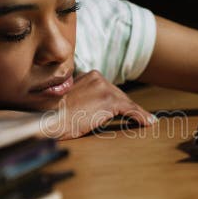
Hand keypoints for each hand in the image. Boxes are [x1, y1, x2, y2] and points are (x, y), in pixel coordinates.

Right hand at [41, 70, 155, 138]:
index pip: (108, 89)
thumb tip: (90, 107)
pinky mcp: (109, 102)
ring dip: (136, 112)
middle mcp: (98, 78)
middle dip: (127, 107)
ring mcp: (104, 89)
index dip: (118, 101)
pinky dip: (140, 116)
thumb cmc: (53, 114)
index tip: (126, 108)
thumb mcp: (69, 100)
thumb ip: (82, 98)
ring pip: (125, 102)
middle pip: (119, 95)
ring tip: (146, 120)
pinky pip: (130, 109)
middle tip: (141, 117)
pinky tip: (148, 122)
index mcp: (88, 76)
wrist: (49, 118)